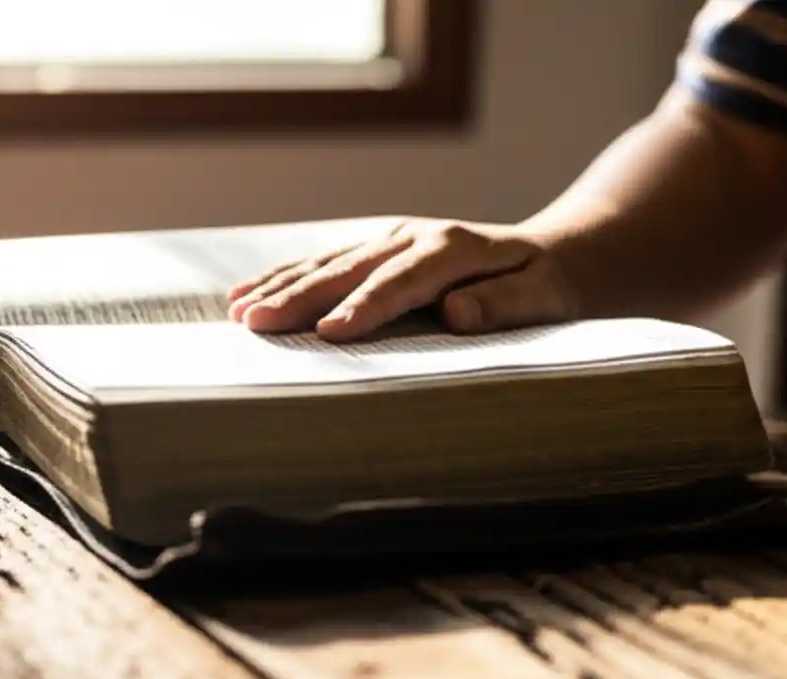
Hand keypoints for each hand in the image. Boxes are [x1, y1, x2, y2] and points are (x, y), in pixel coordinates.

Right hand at [227, 217, 578, 341]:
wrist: (548, 253)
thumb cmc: (544, 285)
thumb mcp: (542, 296)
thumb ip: (503, 303)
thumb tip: (456, 310)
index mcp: (453, 248)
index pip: (400, 282)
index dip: (363, 307)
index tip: (329, 334)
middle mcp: (414, 236)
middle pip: (348, 269)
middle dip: (299, 297)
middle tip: (256, 324)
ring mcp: (390, 238)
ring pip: (326, 262)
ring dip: (279, 286)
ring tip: (238, 313)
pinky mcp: (374, 247)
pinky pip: (322, 261)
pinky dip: (284, 277)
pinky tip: (246, 293)